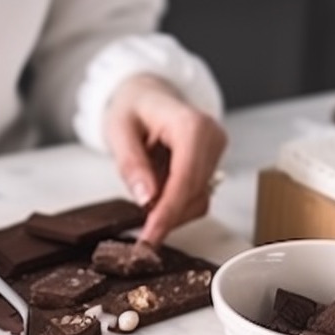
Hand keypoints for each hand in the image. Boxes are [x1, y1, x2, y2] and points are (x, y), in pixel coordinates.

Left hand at [103, 73, 227, 244]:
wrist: (147, 96)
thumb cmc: (132, 108)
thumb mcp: (119, 130)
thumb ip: (131, 164)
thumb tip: (146, 199)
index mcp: (191, 125)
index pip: (185, 179)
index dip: (168, 212)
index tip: (149, 237)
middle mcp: (211, 138)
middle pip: (193, 194)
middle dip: (165, 215)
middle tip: (138, 228)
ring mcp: (216, 152)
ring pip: (197, 201)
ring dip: (169, 210)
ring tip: (144, 192)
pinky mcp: (212, 165)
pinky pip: (197, 198)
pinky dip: (174, 205)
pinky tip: (157, 193)